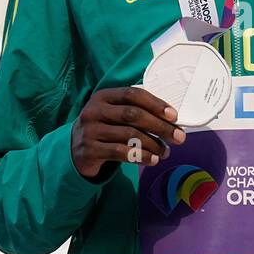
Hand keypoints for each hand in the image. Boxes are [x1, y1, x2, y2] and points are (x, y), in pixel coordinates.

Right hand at [70, 86, 185, 178]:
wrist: (74, 150)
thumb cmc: (104, 129)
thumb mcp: (113, 115)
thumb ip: (135, 112)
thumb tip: (170, 121)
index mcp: (103, 96)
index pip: (132, 94)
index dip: (155, 104)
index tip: (174, 116)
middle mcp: (94, 110)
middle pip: (133, 115)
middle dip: (160, 126)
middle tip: (178, 137)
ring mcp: (90, 131)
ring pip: (129, 135)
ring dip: (153, 144)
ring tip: (166, 152)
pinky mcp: (90, 150)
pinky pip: (121, 152)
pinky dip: (140, 156)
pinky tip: (152, 160)